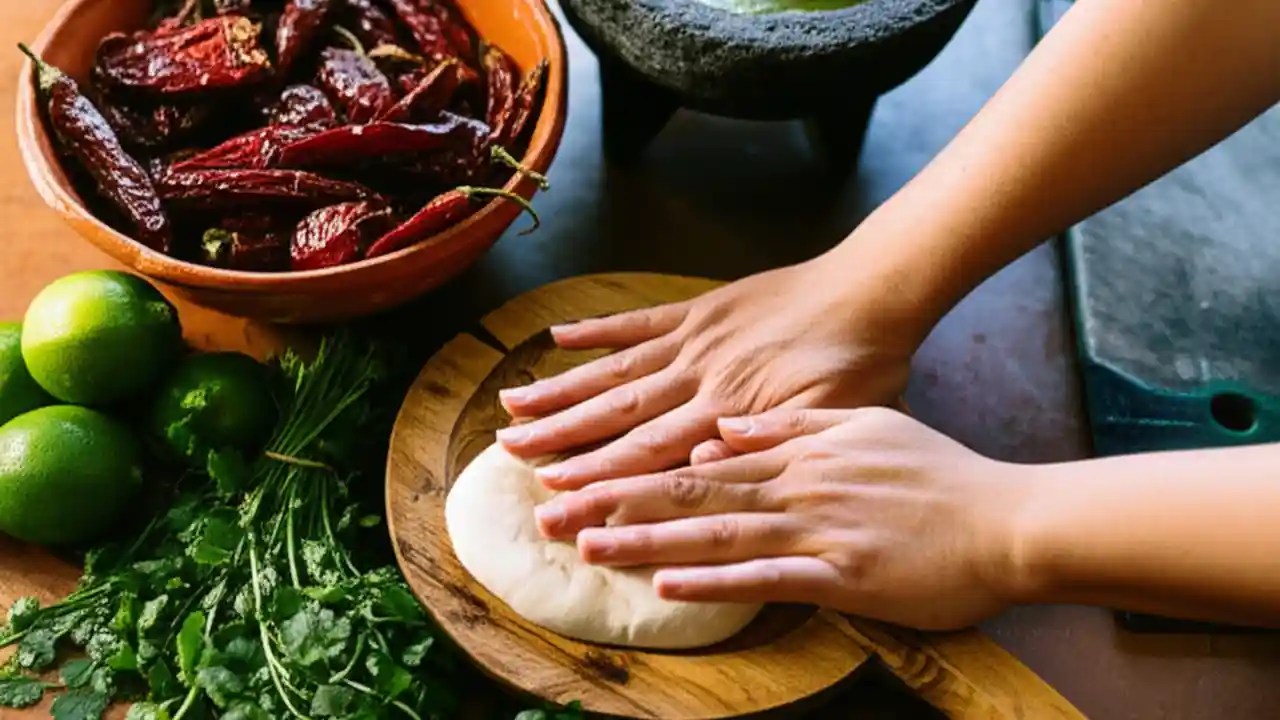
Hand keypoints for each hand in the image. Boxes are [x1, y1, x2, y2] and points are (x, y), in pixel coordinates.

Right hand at [496, 259, 921, 488]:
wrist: (873, 290)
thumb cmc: (863, 363)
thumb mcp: (834, 419)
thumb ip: (771, 443)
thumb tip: (707, 465)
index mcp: (729, 411)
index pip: (651, 455)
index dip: (598, 479)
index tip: (553, 499)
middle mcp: (699, 376)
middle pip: (618, 415)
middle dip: (560, 440)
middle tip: (506, 458)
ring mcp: (694, 338)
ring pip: (616, 370)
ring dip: (562, 389)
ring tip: (511, 406)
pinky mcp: (699, 308)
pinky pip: (639, 320)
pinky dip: (598, 331)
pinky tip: (557, 338)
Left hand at [533, 408, 1034, 629]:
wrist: (1005, 519)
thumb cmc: (936, 476)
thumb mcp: (860, 429)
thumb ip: (790, 429)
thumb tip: (727, 433)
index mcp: (795, 451)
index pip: (695, 457)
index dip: (631, 466)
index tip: (576, 474)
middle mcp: (793, 484)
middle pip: (688, 492)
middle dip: (614, 503)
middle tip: (551, 514)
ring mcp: (816, 528)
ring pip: (715, 531)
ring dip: (646, 538)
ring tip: (587, 546)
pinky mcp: (843, 575)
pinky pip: (768, 576)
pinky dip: (715, 579)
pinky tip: (668, 582)